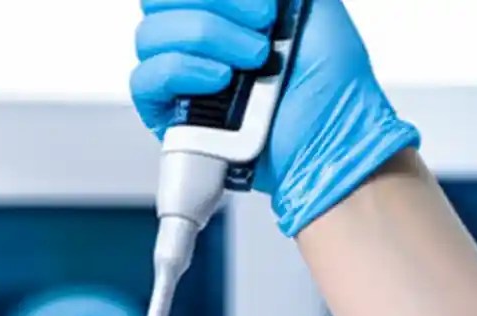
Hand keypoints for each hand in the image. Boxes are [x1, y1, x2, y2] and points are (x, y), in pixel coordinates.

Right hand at [131, 0, 419, 235]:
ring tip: (252, 61)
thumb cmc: (330, 85)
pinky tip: (221, 80)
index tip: (265, 7)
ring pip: (150, 36)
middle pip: (156, 1)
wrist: (330, 140)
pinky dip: (183, 70)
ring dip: (207, 37)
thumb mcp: (315, 7)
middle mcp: (195, 39)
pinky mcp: (167, 115)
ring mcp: (179, 76)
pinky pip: (145, 80)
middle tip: (260, 29)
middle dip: (211, 5)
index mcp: (224, 10)